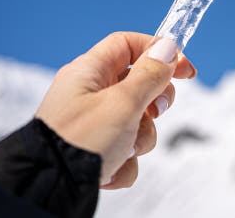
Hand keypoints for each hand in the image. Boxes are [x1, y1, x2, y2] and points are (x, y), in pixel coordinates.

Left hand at [35, 32, 196, 188]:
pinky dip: (126, 160)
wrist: (48, 190)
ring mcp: (93, 124)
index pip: (129, 44)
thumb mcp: (123, 102)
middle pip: (139, 83)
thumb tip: (168, 48)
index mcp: (89, 72)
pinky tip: (112, 168)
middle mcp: (90, 95)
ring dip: (141, 136)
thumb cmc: (80, 141)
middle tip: (154, 112)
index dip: (159, 51)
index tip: (185, 69)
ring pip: (137, 120)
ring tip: (125, 148)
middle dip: (154, 102)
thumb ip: (150, 74)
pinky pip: (126, 147)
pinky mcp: (95, 151)